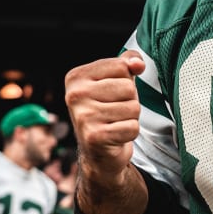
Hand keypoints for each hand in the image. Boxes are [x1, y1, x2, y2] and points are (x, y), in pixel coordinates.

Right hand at [64, 51, 145, 183]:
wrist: (98, 151)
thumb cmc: (110, 108)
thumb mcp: (117, 79)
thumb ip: (128, 62)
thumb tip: (138, 64)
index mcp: (76, 77)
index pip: (121, 66)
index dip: (126, 80)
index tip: (112, 93)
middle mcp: (74, 96)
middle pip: (129, 88)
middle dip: (130, 101)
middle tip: (114, 111)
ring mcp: (82, 117)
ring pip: (133, 108)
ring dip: (131, 118)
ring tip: (115, 122)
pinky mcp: (94, 137)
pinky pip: (132, 127)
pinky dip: (130, 133)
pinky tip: (115, 136)